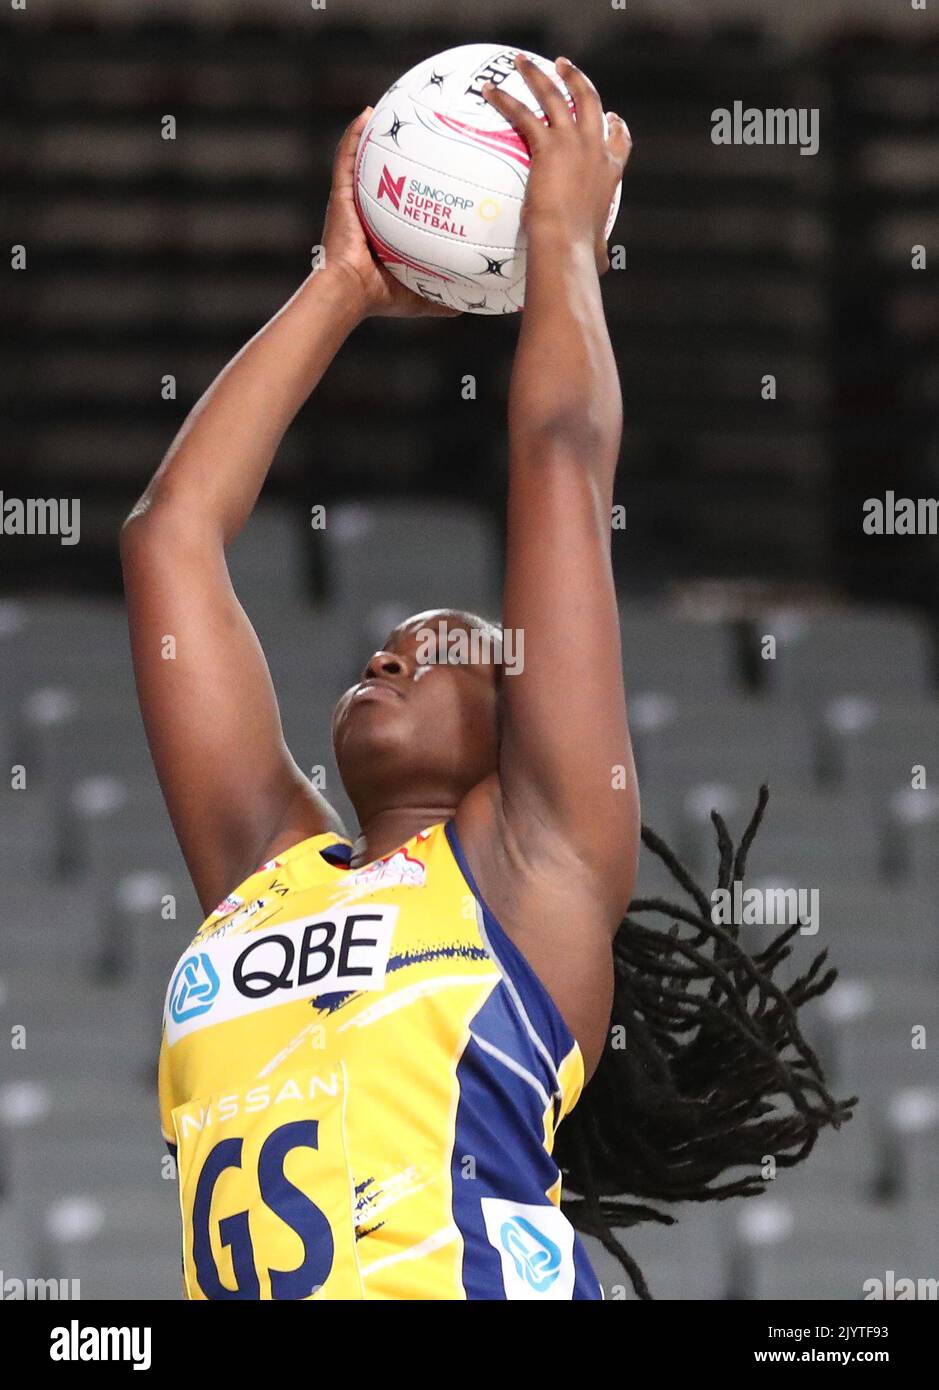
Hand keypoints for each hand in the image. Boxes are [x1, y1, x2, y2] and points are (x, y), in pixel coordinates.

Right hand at [321, 110, 460, 318]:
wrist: (350, 293)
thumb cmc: (381, 295)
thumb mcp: (423, 294)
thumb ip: (447, 296)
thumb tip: (475, 299)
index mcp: (385, 229)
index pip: (404, 199)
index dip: (418, 181)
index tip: (441, 163)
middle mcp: (368, 210)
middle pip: (385, 173)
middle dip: (397, 151)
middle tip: (420, 126)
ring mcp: (352, 201)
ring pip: (363, 159)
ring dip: (373, 134)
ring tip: (390, 107)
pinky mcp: (339, 196)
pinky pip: (346, 159)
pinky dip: (354, 136)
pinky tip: (366, 115)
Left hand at [483, 55, 630, 273]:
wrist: (566, 244)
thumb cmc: (580, 254)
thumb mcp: (596, 253)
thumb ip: (597, 254)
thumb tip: (597, 273)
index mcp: (610, 173)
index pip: (619, 140)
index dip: (615, 125)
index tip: (611, 115)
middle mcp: (595, 150)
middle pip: (590, 102)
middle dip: (577, 80)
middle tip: (563, 67)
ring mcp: (573, 143)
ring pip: (556, 95)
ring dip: (537, 74)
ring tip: (520, 62)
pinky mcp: (548, 146)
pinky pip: (522, 114)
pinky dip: (505, 99)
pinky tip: (489, 90)